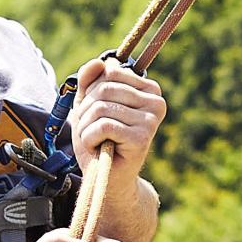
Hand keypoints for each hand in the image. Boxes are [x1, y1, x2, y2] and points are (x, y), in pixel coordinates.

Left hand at [72, 58, 166, 182]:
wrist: (107, 179)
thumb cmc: (100, 140)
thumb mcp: (89, 105)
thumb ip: (90, 81)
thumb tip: (100, 63)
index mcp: (148, 89)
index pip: (109, 72)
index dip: (91, 92)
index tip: (95, 113)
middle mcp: (156, 102)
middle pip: (104, 89)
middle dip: (86, 111)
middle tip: (90, 130)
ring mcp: (151, 120)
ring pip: (101, 108)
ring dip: (85, 127)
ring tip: (93, 140)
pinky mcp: (142, 137)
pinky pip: (103, 125)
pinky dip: (90, 138)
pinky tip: (97, 148)